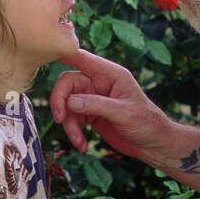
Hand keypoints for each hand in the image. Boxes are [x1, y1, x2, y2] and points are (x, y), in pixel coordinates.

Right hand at [49, 49, 170, 163]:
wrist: (153, 145)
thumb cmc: (147, 123)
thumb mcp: (124, 113)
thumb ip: (97, 105)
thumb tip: (70, 102)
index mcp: (110, 74)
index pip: (82, 58)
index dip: (64, 54)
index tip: (45, 53)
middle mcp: (99, 83)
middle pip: (68, 84)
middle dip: (61, 102)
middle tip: (60, 119)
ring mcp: (93, 99)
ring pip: (67, 105)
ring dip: (69, 125)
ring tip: (79, 142)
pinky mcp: (90, 114)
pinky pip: (72, 119)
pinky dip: (74, 133)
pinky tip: (82, 145)